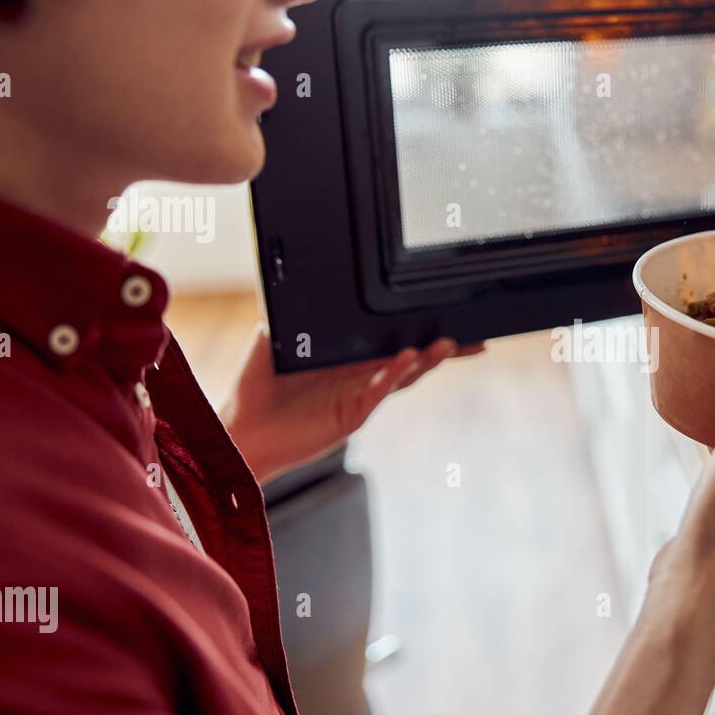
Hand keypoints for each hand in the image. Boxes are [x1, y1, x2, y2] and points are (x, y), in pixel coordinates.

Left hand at [220, 324, 483, 483]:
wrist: (239, 431)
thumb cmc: (254, 391)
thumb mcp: (270, 340)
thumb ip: (289, 314)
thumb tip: (304, 283)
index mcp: (348, 360)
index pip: (391, 340)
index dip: (420, 330)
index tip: (447, 316)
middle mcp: (359, 377)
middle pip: (411, 358)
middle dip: (443, 349)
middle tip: (475, 336)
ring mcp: (359, 397)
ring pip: (402, 375)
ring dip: (427, 359)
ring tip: (448, 344)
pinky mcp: (350, 415)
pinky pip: (378, 391)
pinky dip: (394, 374)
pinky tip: (408, 359)